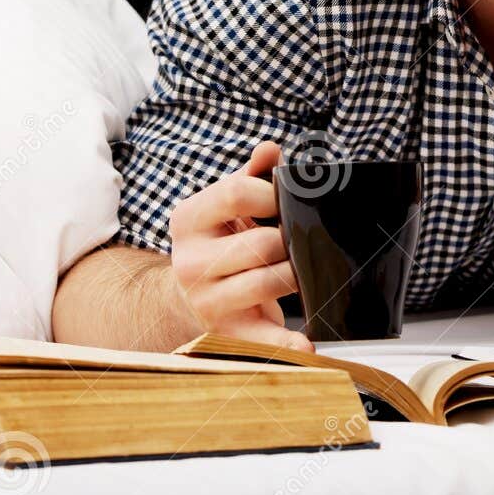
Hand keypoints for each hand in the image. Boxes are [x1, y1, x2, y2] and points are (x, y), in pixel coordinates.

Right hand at [166, 139, 312, 351]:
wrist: (186, 297)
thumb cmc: (218, 242)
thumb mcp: (225, 206)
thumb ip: (251, 175)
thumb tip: (271, 149)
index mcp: (188, 220)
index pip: (235, 193)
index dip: (270, 193)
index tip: (285, 200)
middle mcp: (190, 261)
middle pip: (259, 242)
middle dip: (288, 241)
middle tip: (298, 241)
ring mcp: (206, 300)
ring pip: (265, 282)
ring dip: (294, 275)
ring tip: (299, 270)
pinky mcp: (226, 332)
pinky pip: (261, 338)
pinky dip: (286, 345)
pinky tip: (308, 345)